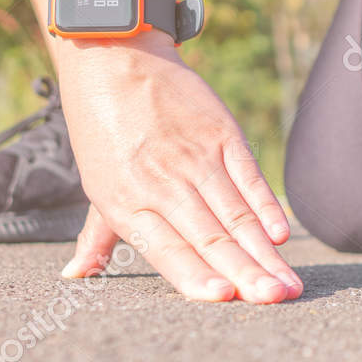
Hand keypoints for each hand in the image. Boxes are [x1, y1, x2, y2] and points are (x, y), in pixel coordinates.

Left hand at [55, 31, 302, 302]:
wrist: (117, 61)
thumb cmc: (102, 130)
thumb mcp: (96, 187)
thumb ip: (94, 240)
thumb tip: (74, 277)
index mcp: (128, 204)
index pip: (167, 249)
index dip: (197, 276)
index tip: (225, 299)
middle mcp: (162, 184)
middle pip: (210, 236)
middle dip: (246, 273)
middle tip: (275, 301)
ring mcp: (195, 157)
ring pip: (236, 213)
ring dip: (264, 252)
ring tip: (287, 283)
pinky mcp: (221, 134)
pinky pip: (249, 177)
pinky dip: (267, 206)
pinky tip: (282, 233)